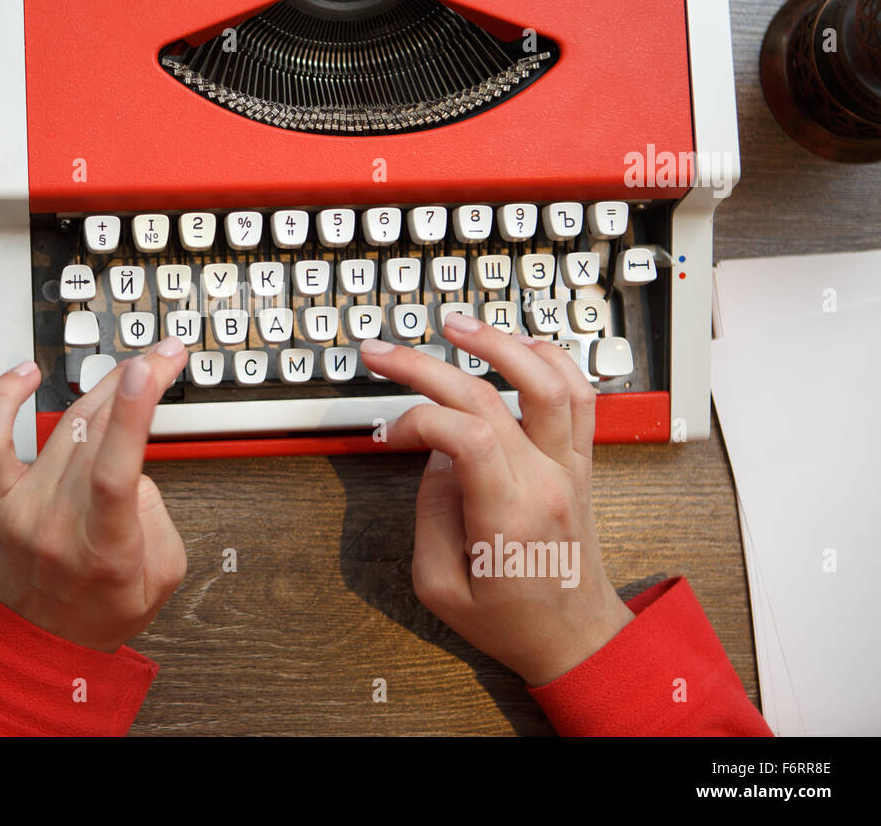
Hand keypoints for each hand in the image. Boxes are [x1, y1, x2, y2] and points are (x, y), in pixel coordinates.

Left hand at [0, 337, 188, 651]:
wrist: (42, 645)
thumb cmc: (103, 610)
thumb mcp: (164, 574)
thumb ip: (157, 512)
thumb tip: (132, 459)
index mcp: (105, 549)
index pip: (115, 469)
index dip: (133, 413)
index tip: (152, 370)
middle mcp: (58, 525)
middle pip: (94, 433)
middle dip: (132, 383)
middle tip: (159, 357)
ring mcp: (22, 509)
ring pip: (61, 428)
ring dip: (98, 390)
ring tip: (126, 371)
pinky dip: (3, 399)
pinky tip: (27, 373)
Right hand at [360, 316, 633, 686]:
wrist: (576, 638)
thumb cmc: (510, 621)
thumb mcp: (440, 587)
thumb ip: (431, 513)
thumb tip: (435, 453)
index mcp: (509, 519)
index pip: (468, 435)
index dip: (418, 420)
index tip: (392, 436)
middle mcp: (546, 483)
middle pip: (490, 397)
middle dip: (426, 367)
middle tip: (385, 354)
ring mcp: (570, 468)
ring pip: (548, 381)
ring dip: (499, 344)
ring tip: (457, 326)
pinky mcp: (580, 462)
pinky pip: (580, 395)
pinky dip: (551, 359)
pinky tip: (517, 345)